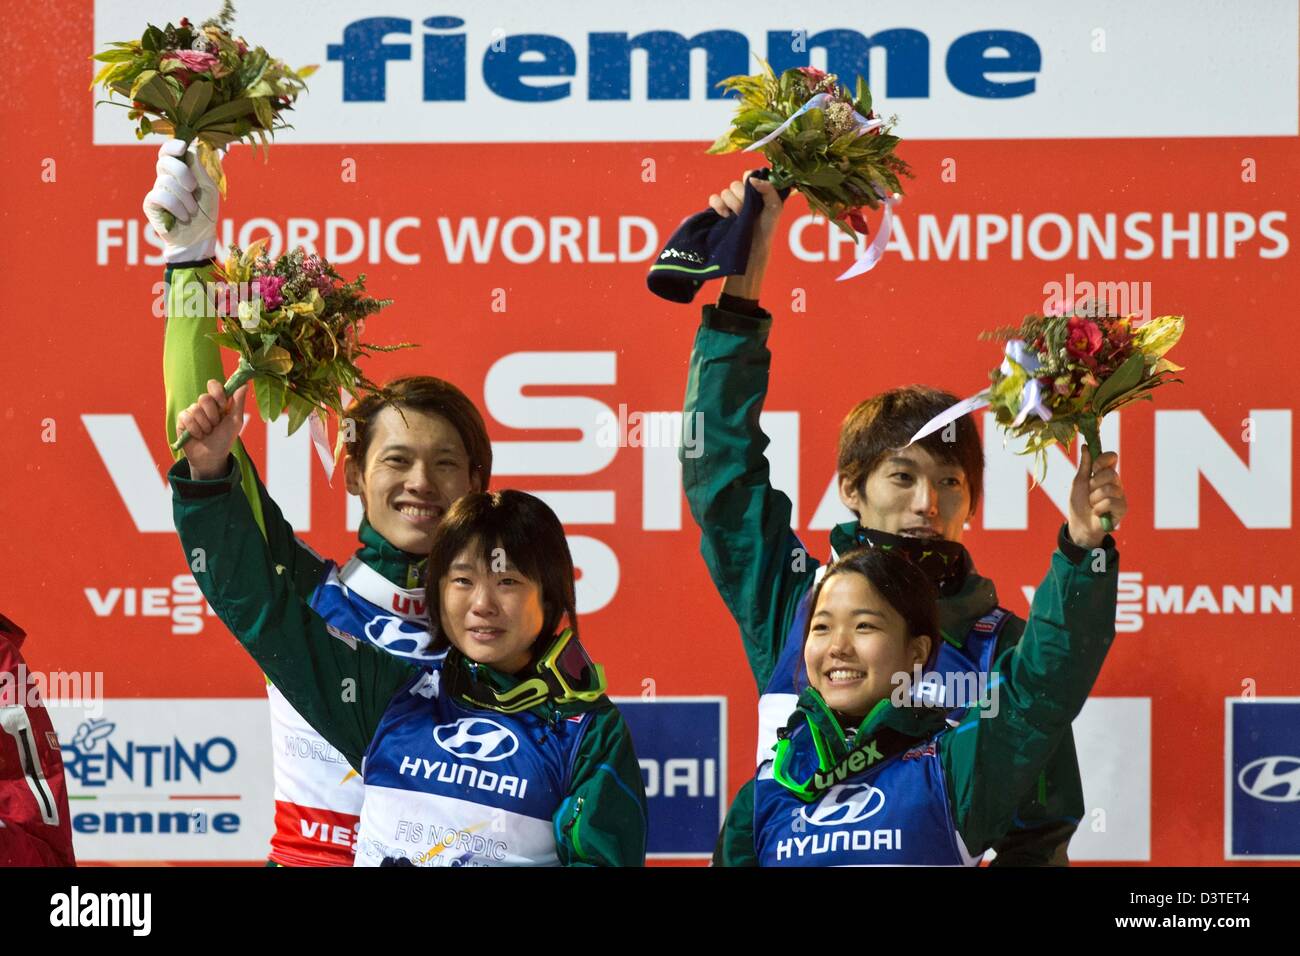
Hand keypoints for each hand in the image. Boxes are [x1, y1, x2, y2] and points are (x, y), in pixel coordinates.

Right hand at [143, 139, 219, 261]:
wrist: (199, 237)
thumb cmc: (205, 212)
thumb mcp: (207, 188)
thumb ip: (199, 169)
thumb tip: (190, 148)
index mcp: (179, 170)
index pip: (168, 151)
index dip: (172, 146)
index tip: (182, 147)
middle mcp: (165, 177)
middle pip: (165, 161)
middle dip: (182, 173)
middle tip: (193, 188)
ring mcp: (156, 190)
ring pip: (166, 181)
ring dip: (185, 198)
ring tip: (192, 211)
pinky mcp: (150, 204)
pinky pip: (160, 196)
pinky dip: (176, 207)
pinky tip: (183, 217)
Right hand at [177, 379, 247, 479]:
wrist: (211, 457)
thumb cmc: (224, 439)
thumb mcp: (235, 421)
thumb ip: (238, 402)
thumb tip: (245, 384)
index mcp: (218, 403)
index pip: (213, 385)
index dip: (217, 392)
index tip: (223, 404)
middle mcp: (204, 405)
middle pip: (204, 398)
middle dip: (213, 415)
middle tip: (216, 425)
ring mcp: (192, 412)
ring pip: (195, 409)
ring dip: (205, 425)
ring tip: (207, 433)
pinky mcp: (182, 420)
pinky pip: (186, 417)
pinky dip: (194, 429)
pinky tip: (198, 435)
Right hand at [713, 169, 783, 299]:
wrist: (752, 249)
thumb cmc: (766, 229)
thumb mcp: (774, 207)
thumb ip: (768, 189)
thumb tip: (750, 179)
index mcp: (756, 191)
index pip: (748, 175)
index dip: (749, 183)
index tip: (754, 195)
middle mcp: (742, 195)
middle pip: (735, 184)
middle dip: (740, 198)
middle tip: (745, 211)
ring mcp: (730, 203)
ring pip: (725, 192)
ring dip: (730, 204)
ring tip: (736, 217)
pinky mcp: (718, 211)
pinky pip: (713, 198)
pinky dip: (717, 205)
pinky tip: (724, 215)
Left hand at [1067, 448, 1126, 550]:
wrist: (1079, 524)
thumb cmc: (1079, 503)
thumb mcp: (1079, 482)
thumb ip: (1085, 465)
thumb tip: (1085, 446)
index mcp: (1105, 473)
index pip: (1112, 457)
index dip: (1103, 460)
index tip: (1094, 468)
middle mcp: (1115, 482)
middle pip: (1110, 473)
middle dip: (1094, 484)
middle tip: (1090, 493)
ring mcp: (1120, 495)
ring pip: (1109, 489)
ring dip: (1094, 498)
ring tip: (1092, 504)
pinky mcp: (1122, 508)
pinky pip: (1111, 502)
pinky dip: (1099, 508)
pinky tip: (1098, 513)